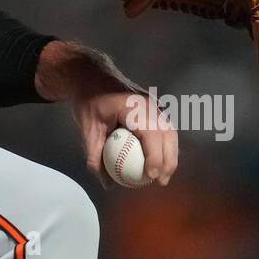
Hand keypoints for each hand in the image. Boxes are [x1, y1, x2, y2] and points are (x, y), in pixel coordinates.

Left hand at [34, 40, 177, 188]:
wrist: (91, 75)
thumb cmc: (89, 101)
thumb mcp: (88, 128)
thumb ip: (95, 154)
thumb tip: (106, 183)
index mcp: (132, 106)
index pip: (150, 133)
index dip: (155, 156)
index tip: (152, 175)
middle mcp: (148, 103)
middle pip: (167, 134)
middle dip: (168, 160)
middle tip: (161, 181)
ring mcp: (153, 103)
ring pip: (170, 132)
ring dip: (170, 155)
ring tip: (163, 177)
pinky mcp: (154, 107)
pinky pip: (165, 129)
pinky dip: (165, 146)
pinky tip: (160, 163)